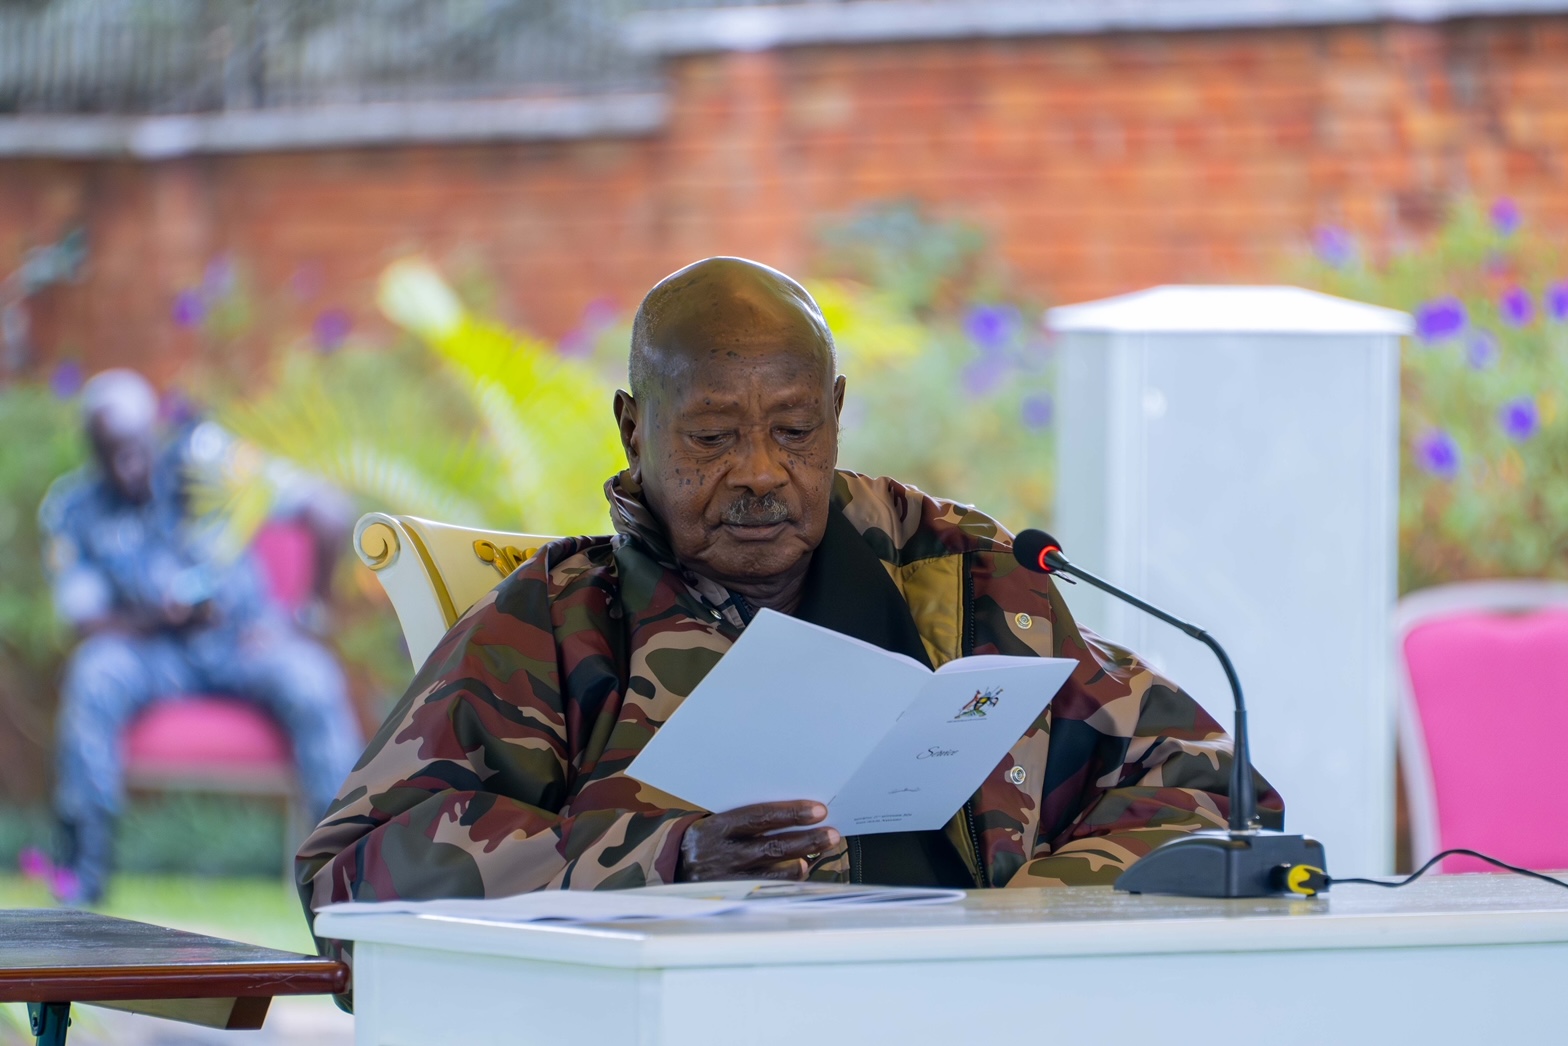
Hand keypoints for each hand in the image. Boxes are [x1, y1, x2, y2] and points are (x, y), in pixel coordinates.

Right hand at [676, 801, 840, 882]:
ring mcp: (726, 878)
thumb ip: (747, 818)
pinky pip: (766, 888)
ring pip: (772, 870)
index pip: (760, 816)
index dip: (791, 813)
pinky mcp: (730, 896)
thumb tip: (793, 815)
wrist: (669, 865)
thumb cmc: (705, 837)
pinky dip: (787, 880)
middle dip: (806, 839)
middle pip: (772, 846)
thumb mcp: (717, 820)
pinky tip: (802, 871)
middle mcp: (722, 853)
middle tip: (832, 833)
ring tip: (822, 848)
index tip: (818, 810)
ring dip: (802, 860)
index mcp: (718, 827)